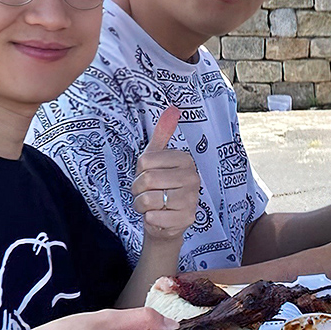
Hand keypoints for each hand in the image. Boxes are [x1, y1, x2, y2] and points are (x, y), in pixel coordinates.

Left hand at [132, 105, 200, 240]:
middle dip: (138, 190)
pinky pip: (153, 218)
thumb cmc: (159, 187)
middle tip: (147, 193)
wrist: (164, 220)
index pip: (144, 161)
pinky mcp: (187, 219)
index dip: (138, 172)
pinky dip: (149, 219)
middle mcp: (192, 178)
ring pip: (148, 199)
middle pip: (147, 179)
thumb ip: (163, 134)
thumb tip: (172, 109)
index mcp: (185, 159)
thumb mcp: (157, 158)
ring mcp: (191, 199)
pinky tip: (159, 217)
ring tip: (152, 206)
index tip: (147, 176)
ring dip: (142, 206)